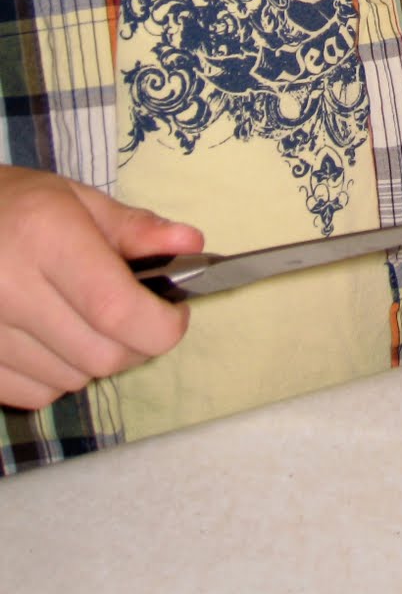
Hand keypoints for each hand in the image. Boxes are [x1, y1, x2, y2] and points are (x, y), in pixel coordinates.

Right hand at [0, 165, 203, 409]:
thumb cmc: (9, 205)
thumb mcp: (73, 198)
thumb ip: (133, 228)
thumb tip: (192, 244)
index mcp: (45, 236)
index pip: (117, 310)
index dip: (161, 324)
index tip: (176, 313)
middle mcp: (10, 289)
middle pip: (102, 355)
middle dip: (136, 342)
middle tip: (137, 313)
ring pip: (72, 380)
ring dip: (95, 359)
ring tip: (84, 319)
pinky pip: (35, 395)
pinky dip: (55, 376)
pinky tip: (48, 338)